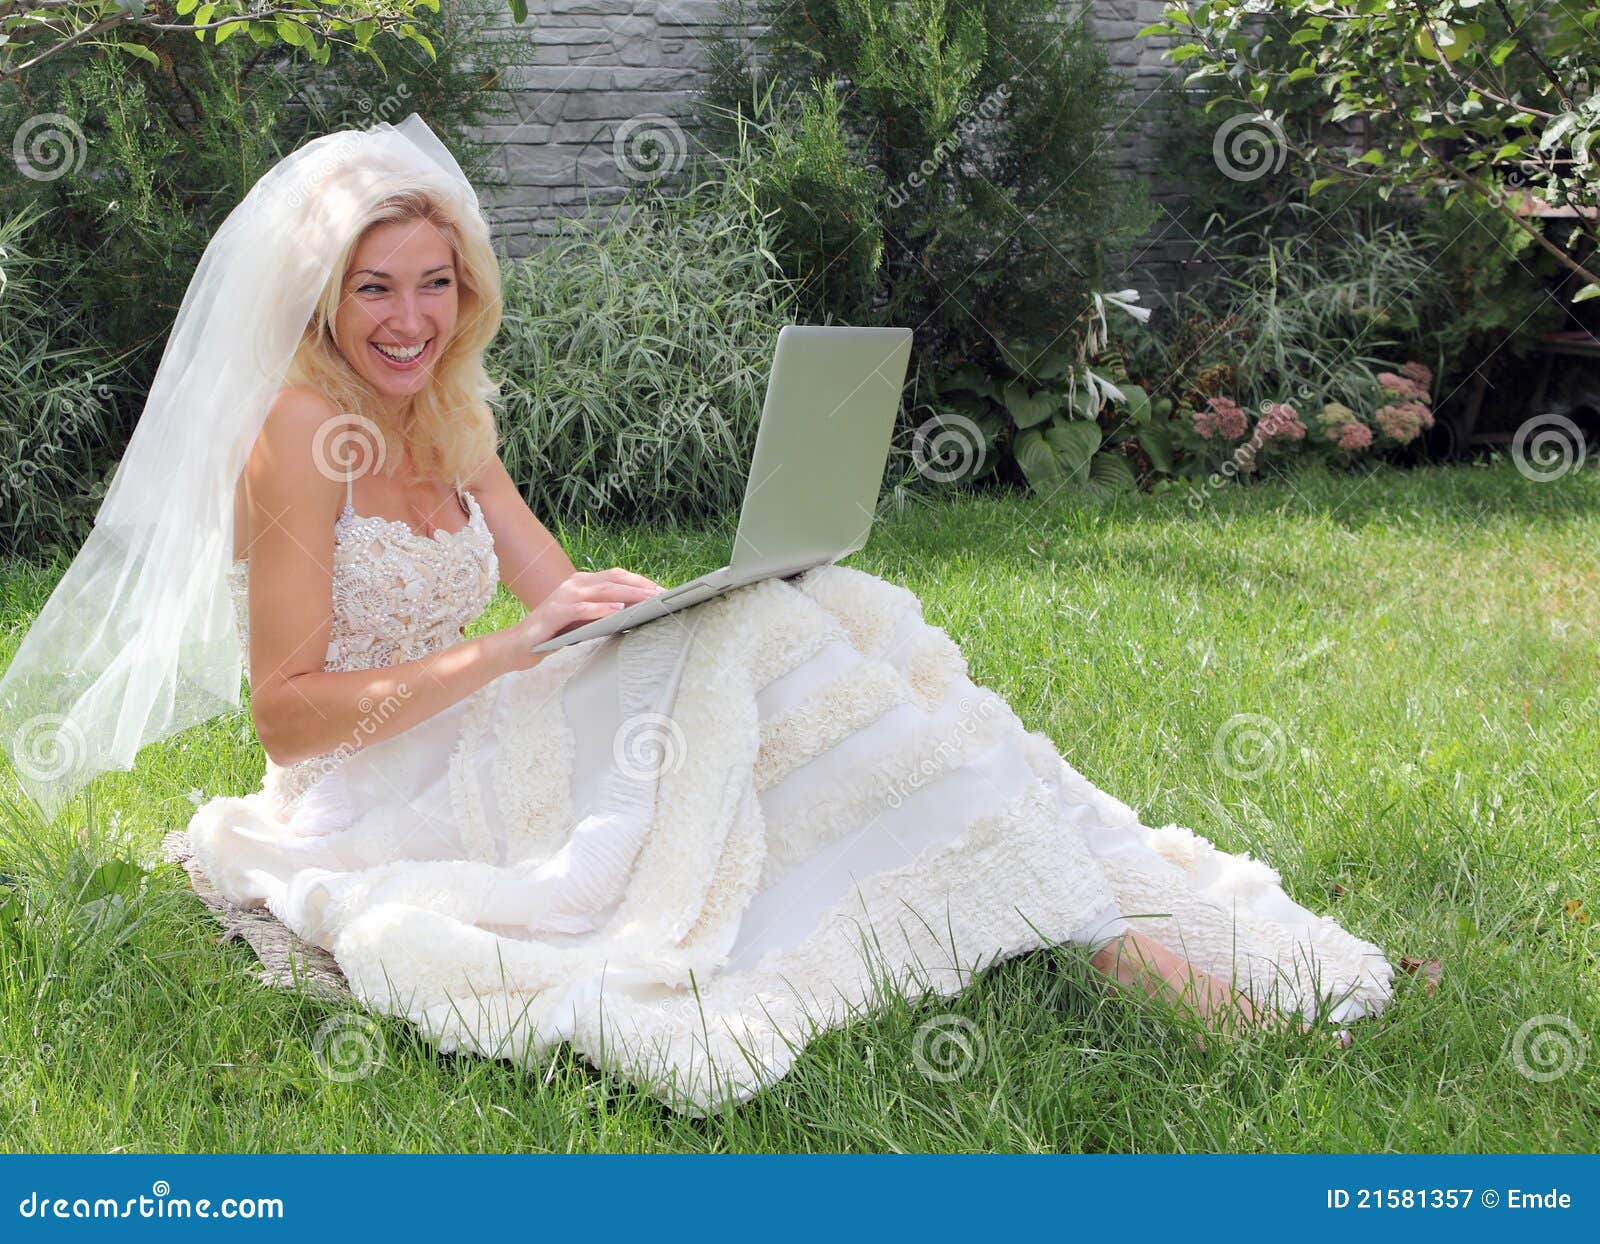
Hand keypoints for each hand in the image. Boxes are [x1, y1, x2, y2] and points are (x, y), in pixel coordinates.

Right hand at [494, 568, 663, 671]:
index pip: (616, 576)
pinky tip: (618, 610)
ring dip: (629, 594)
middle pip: (614, 579)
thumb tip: (635, 612)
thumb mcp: (584, 619)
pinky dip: (602, 609)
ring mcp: (564, 596)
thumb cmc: (555, 633)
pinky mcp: (556, 611)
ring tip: (648, 600)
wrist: (520, 645)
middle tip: (661, 595)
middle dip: (640, 586)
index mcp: (581, 582)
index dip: (639, 580)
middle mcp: (574, 584)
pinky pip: (583, 608)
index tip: (660, 590)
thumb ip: (603, 611)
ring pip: (603, 590)